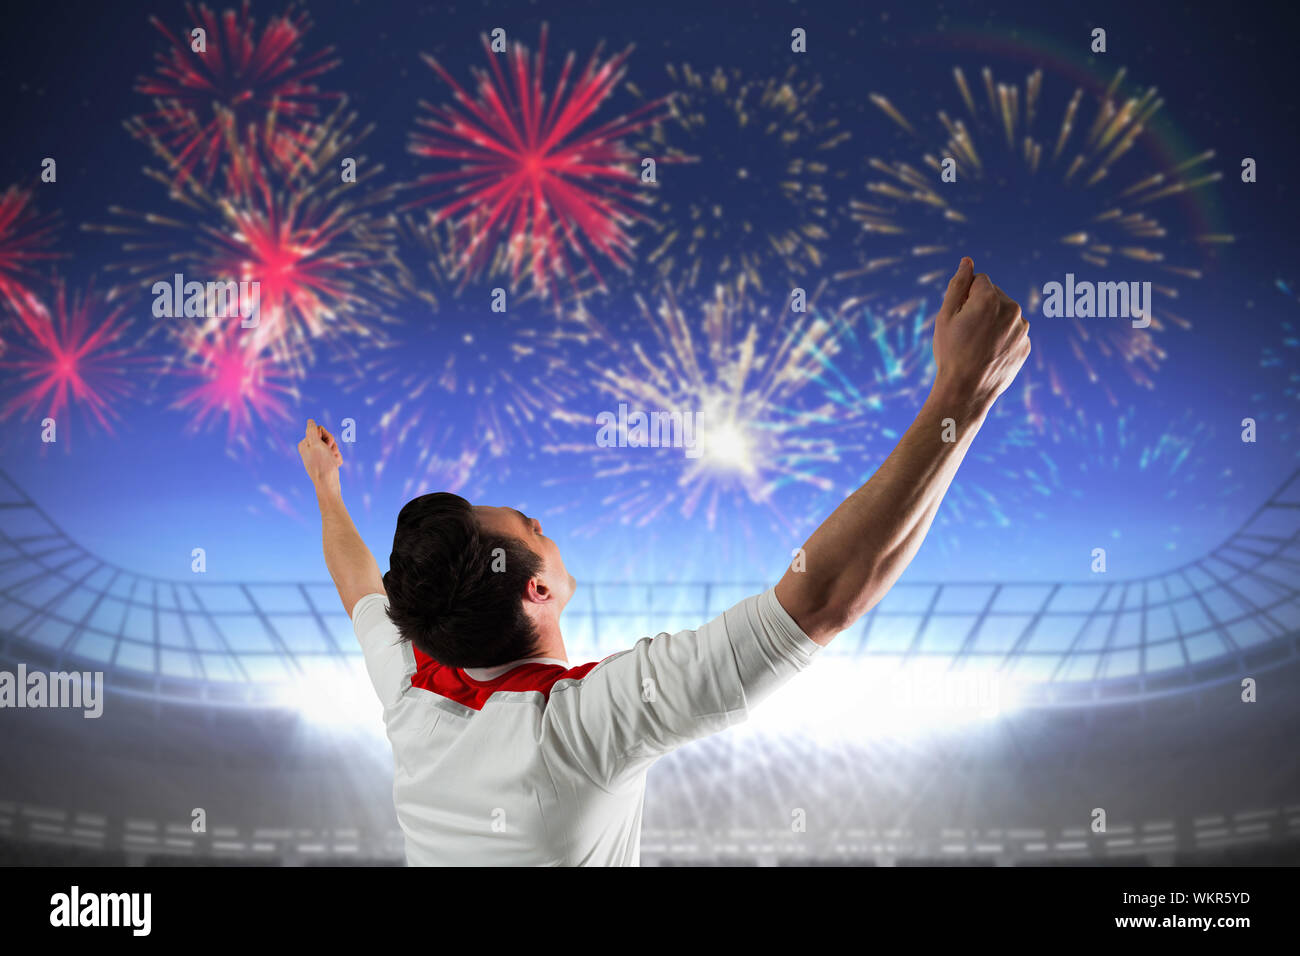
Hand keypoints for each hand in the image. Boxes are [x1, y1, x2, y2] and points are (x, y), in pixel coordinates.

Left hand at [297, 419, 342, 496]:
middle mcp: (309, 449)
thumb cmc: (323, 465)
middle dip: (332, 445)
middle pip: (327, 437)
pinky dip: (337, 459)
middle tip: (330, 455)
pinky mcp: (324, 463)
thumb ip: (311, 430)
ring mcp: (317, 456)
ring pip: (332, 446)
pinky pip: (334, 455)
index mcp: (304, 443)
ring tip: (333, 462)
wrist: (328, 485)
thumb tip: (310, 421)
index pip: (320, 429)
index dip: (327, 436)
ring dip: (336, 453)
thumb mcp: (316, 444)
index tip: (325, 446)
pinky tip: (335, 466)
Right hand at [931, 257, 1030, 410]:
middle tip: (965, 333)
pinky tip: (988, 355)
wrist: (966, 391)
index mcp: (991, 298)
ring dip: (993, 323)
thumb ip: (958, 285)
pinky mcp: (1026, 346)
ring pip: (1005, 315)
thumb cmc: (951, 353)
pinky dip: (1002, 340)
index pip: (979, 280)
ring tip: (977, 346)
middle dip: (981, 306)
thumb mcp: (946, 316)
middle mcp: (1012, 309)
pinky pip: (1013, 334)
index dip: (965, 296)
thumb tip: (967, 261)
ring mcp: (1022, 329)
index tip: (959, 316)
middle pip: (994, 295)